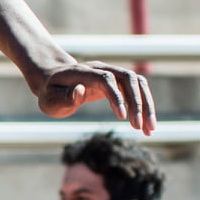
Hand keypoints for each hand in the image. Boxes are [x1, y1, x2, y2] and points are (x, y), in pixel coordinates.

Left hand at [36, 60, 155, 134]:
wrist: (52, 80)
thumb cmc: (50, 93)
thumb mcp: (50, 99)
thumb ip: (64, 96)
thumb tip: (81, 91)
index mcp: (83, 72)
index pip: (106, 79)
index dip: (116, 95)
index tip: (123, 117)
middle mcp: (101, 69)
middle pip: (128, 78)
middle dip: (138, 103)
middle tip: (142, 127)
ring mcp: (111, 73)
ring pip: (137, 83)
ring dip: (146, 105)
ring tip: (149, 130)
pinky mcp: (116, 83)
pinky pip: (136, 91)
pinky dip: (143, 107)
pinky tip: (145, 127)